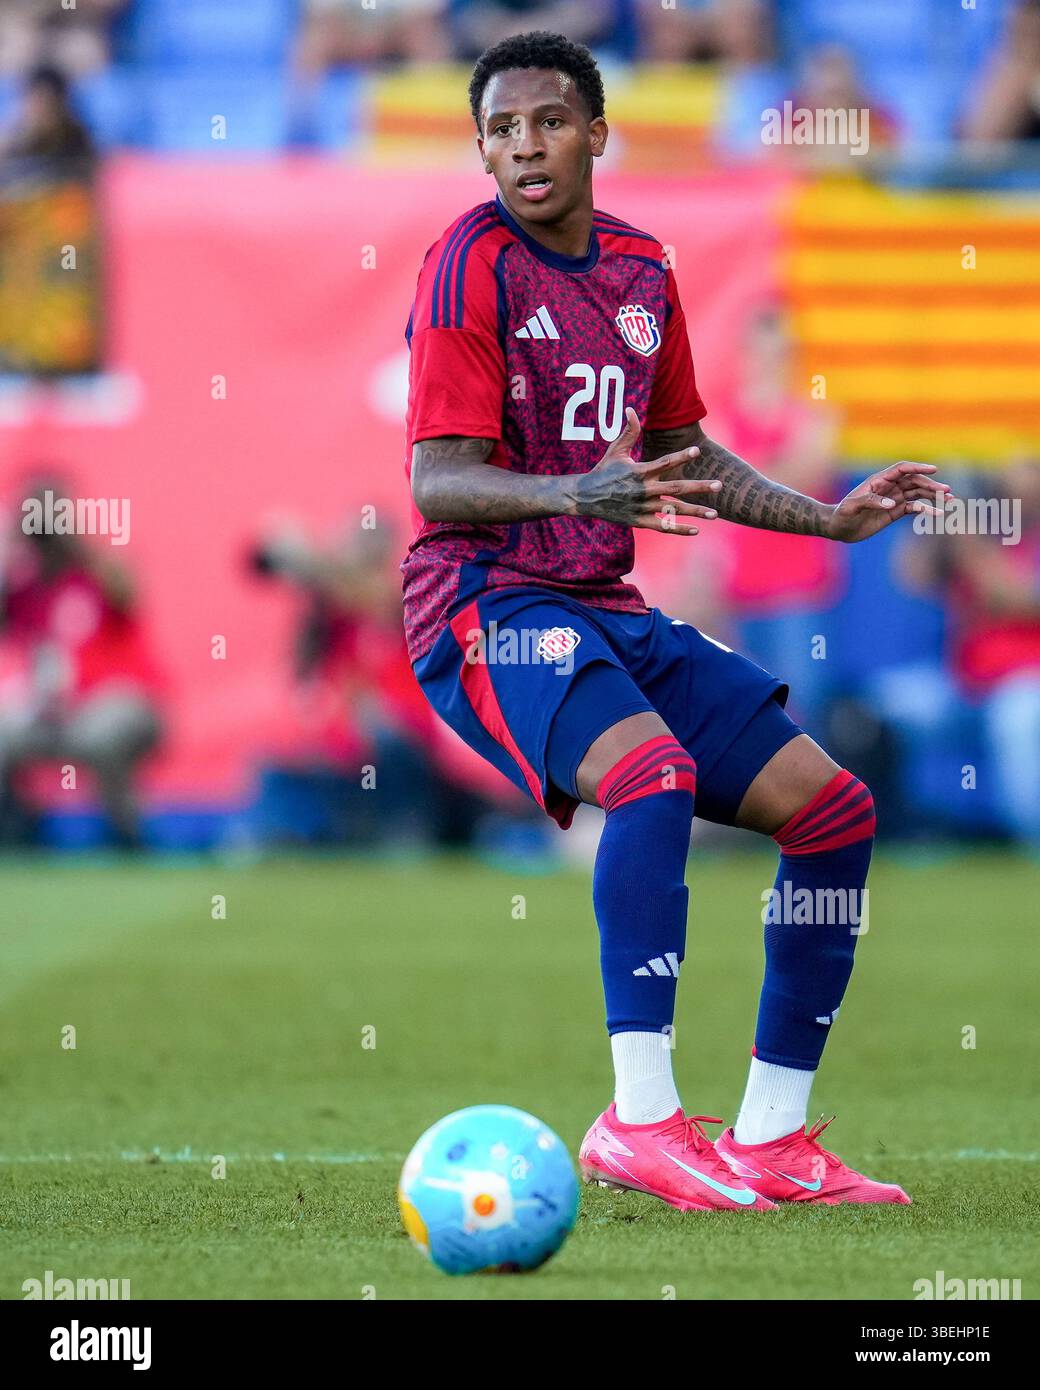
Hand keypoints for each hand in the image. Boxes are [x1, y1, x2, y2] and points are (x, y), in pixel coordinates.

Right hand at [572, 408, 721, 534]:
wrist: (585, 498)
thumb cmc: (603, 471)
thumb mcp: (615, 451)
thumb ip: (629, 432)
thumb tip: (631, 409)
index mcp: (639, 472)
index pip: (664, 463)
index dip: (681, 456)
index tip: (698, 450)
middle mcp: (643, 490)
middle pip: (676, 489)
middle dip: (699, 487)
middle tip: (719, 485)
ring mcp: (642, 507)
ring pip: (673, 511)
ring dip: (696, 512)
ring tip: (716, 513)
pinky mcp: (639, 521)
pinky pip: (663, 527)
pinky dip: (679, 529)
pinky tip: (696, 530)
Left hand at [826, 461, 952, 542]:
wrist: (838, 528)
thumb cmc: (842, 514)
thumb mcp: (852, 507)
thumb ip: (871, 503)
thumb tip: (892, 504)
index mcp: (879, 481)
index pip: (902, 469)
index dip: (918, 467)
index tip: (934, 469)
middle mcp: (889, 487)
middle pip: (914, 481)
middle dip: (931, 485)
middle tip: (946, 491)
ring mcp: (893, 499)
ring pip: (918, 494)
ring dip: (933, 496)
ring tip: (950, 500)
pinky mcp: (895, 512)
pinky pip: (914, 508)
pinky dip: (926, 510)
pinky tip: (937, 513)